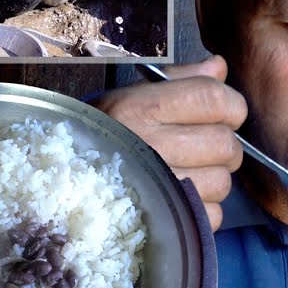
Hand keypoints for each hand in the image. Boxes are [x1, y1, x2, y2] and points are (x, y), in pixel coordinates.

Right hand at [93, 56, 247, 230]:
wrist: (58, 181)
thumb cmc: (99, 135)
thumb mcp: (129, 97)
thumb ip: (178, 80)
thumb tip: (218, 67)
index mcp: (141, 107)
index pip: (215, 98)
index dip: (229, 105)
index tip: (219, 112)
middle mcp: (150, 145)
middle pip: (226, 144)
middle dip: (221, 146)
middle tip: (199, 147)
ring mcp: (158, 187)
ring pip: (222, 182)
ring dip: (211, 179)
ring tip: (183, 173)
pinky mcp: (166, 221)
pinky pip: (211, 214)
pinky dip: (201, 208)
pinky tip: (177, 198)